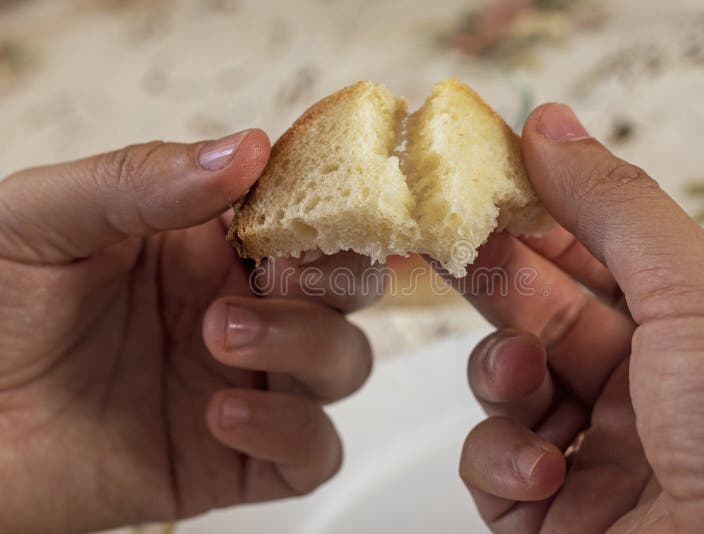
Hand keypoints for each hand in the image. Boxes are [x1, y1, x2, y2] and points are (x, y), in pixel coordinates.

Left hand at [0, 131, 377, 532]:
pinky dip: (292, 433)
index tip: (309, 209)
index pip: (305, 215)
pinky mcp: (237, 461)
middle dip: (332, 279)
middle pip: (347, 288)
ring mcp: (246, 385)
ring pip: (343, 364)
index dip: (324, 208)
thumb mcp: (43, 221)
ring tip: (221, 335)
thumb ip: (142, 181)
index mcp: (207, 244)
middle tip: (277, 277)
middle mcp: (241, 308)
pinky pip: (312, 453)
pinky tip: (222, 415)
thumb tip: (246, 148)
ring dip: (307, 345)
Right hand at [457, 105, 703, 532]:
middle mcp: (632, 389)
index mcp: (677, 330)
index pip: (585, 255)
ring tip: (525, 380)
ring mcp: (587, 453)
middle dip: (493, 280)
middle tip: (450, 243)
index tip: (480, 179)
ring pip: (502, 389)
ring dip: (501, 377)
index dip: (532, 214)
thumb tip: (551, 124)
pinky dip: (502, 462)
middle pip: (534, 314)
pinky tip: (544, 471)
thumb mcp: (696, 294)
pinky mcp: (549, 516)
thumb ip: (614, 206)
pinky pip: (493, 469)